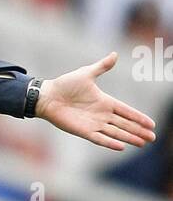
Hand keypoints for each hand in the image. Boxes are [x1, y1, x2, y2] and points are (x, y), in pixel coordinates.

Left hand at [36, 52, 155, 150]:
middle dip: (139, 131)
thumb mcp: (86, 73)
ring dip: (129, 138)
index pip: (126, 111)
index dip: (138, 117)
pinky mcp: (83, 131)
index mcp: (105, 101)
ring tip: (142, 143)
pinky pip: (100, 138)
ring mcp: (94, 124)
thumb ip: (102, 66)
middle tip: (152, 137)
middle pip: (125, 125)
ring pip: (116, 133)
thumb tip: (115, 54)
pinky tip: (122, 147)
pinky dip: (110, 142)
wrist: (48, 96)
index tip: (151, 124)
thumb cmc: (65, 84)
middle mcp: (102, 115)